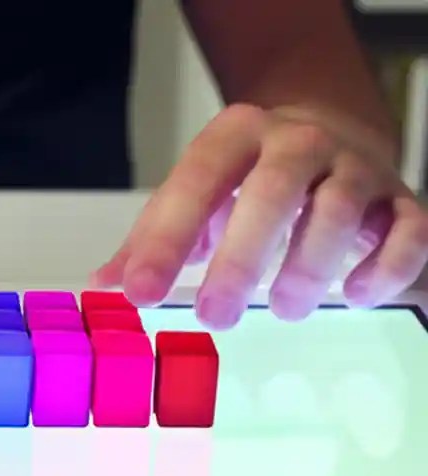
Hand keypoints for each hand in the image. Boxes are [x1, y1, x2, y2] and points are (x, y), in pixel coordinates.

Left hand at [93, 103, 427, 328]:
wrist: (328, 131)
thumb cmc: (246, 179)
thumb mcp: (194, 196)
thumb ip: (152, 239)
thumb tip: (105, 286)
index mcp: (236, 135)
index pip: (195, 182)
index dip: (165, 240)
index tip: (140, 293)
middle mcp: (298, 141)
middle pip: (273, 192)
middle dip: (241, 260)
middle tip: (215, 316)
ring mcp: (353, 166)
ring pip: (340, 209)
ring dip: (310, 267)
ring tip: (285, 309)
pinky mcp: (399, 198)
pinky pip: (408, 229)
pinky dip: (386, 266)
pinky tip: (356, 297)